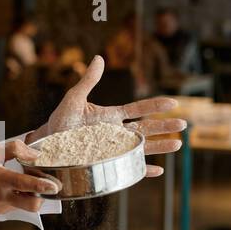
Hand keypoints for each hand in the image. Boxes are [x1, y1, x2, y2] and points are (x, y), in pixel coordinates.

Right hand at [0, 147, 58, 214]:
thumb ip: (13, 149)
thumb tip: (35, 154)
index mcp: (0, 179)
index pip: (26, 185)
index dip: (43, 186)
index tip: (55, 186)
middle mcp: (2, 197)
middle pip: (32, 205)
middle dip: (43, 197)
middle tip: (48, 185)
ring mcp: (1, 207)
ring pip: (25, 204)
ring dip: (31, 195)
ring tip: (28, 182)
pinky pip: (16, 205)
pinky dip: (20, 197)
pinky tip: (13, 186)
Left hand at [29, 54, 185, 176]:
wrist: (47, 146)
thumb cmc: (59, 122)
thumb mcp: (73, 99)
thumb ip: (88, 80)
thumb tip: (99, 58)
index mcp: (111, 117)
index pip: (138, 110)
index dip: (155, 106)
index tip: (173, 103)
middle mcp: (116, 134)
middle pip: (146, 129)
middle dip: (165, 127)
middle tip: (183, 125)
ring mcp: (114, 150)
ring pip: (142, 149)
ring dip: (160, 147)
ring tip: (178, 145)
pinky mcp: (108, 165)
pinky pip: (129, 168)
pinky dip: (143, 170)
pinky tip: (158, 171)